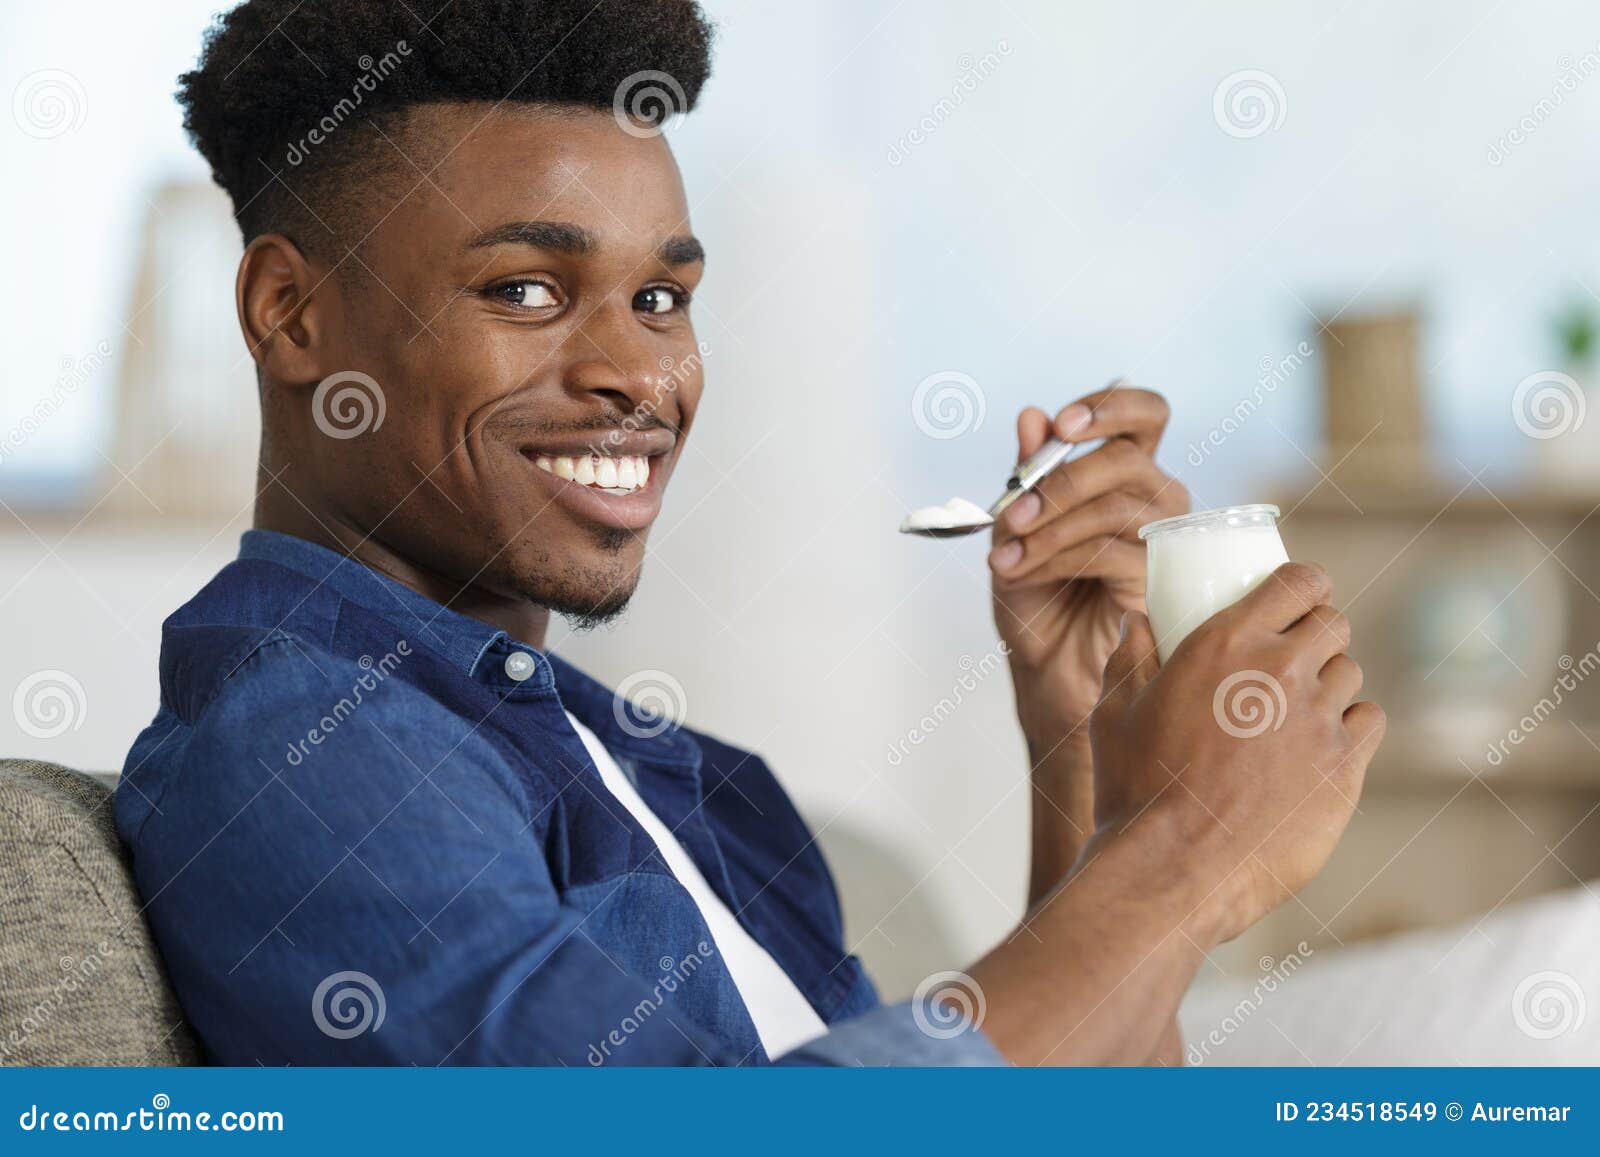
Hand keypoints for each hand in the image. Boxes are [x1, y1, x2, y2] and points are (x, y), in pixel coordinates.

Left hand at [989, 387, 1188, 758]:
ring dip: (1049, 527)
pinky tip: (1020, 573)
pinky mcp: (1162, 584)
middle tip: (1014, 513)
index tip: (1061, 424)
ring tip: (1007, 555)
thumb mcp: (1017, 528)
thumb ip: (1028, 476)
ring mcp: (1167, 542)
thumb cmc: (1038, 595)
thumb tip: (1031, 417)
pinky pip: (1110, 553)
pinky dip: (1055, 557)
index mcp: (1127, 473)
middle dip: (1062, 482)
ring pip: (1114, 508)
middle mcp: (1158, 501)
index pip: (1144, 415)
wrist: (1044, 669)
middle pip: (1127, 459)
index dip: (1110, 406)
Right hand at [1087, 562, 1386, 945]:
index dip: (1304, 586)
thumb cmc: (1136, 789)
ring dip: (1328, 684)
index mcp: (1227, 642)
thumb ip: (1130, 657)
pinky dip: (1349, 728)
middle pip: (1333, 624)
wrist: (1173, 868)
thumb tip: (1137, 622)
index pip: (1300, 581)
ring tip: (1297, 713)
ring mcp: (1320, 720)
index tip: (1296, 599)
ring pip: (1350, 675)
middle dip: (1316, 634)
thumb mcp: (1114, 712)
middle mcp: (1282, 670)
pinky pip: (1368, 724)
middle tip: (1291, 661)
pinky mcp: (1345, 769)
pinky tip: (1320, 746)